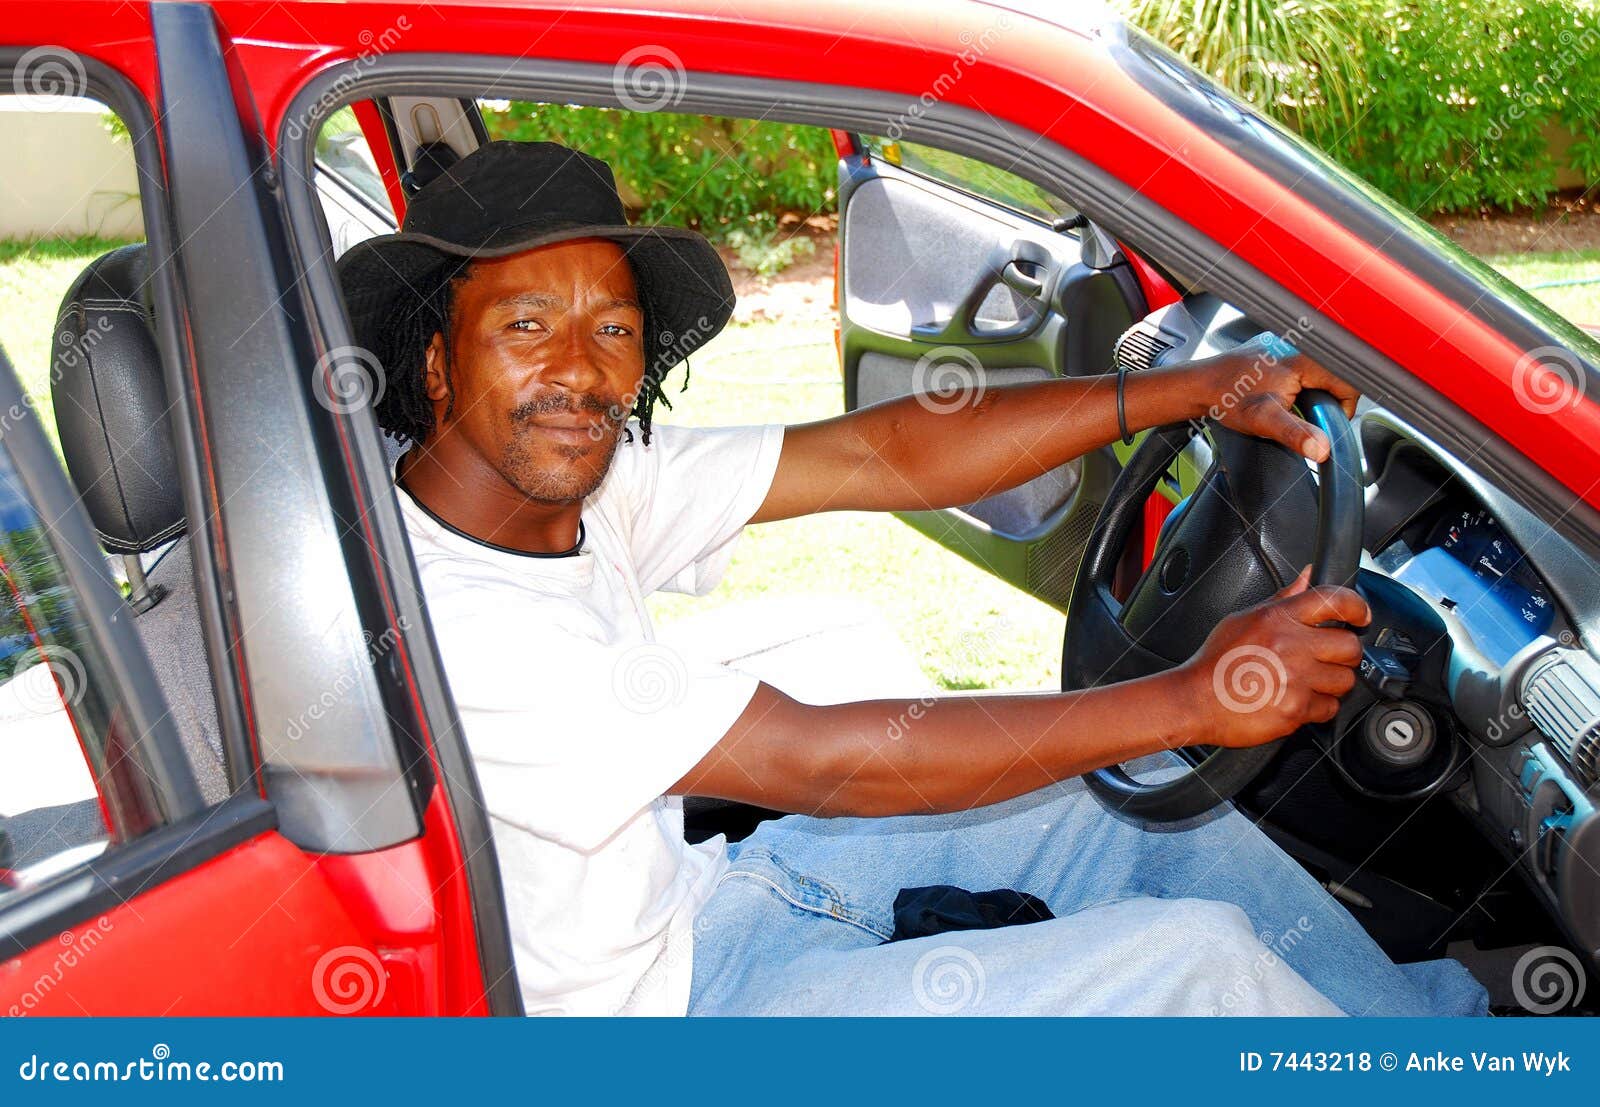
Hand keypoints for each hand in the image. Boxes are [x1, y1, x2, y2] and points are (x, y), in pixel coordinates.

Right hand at [1174, 567, 1370, 748]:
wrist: (1195, 701)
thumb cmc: (1217, 662)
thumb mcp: (1244, 619)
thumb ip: (1283, 599)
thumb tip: (1309, 575)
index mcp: (1278, 618)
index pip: (1336, 600)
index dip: (1357, 607)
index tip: (1360, 616)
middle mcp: (1291, 645)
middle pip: (1350, 646)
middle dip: (1343, 654)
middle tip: (1326, 659)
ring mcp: (1296, 679)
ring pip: (1344, 680)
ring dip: (1331, 683)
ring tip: (1305, 682)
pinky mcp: (1296, 709)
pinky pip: (1329, 708)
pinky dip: (1317, 708)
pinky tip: (1295, 700)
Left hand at [1195, 335, 1360, 461]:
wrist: (1199, 385)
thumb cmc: (1228, 398)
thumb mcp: (1264, 421)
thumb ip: (1296, 434)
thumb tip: (1322, 449)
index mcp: (1305, 358)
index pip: (1349, 382)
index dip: (1342, 408)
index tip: (1323, 421)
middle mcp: (1299, 345)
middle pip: (1336, 377)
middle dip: (1325, 401)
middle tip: (1303, 415)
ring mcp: (1288, 344)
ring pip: (1321, 373)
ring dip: (1312, 393)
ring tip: (1288, 403)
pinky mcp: (1278, 348)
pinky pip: (1304, 368)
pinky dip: (1299, 384)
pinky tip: (1279, 393)